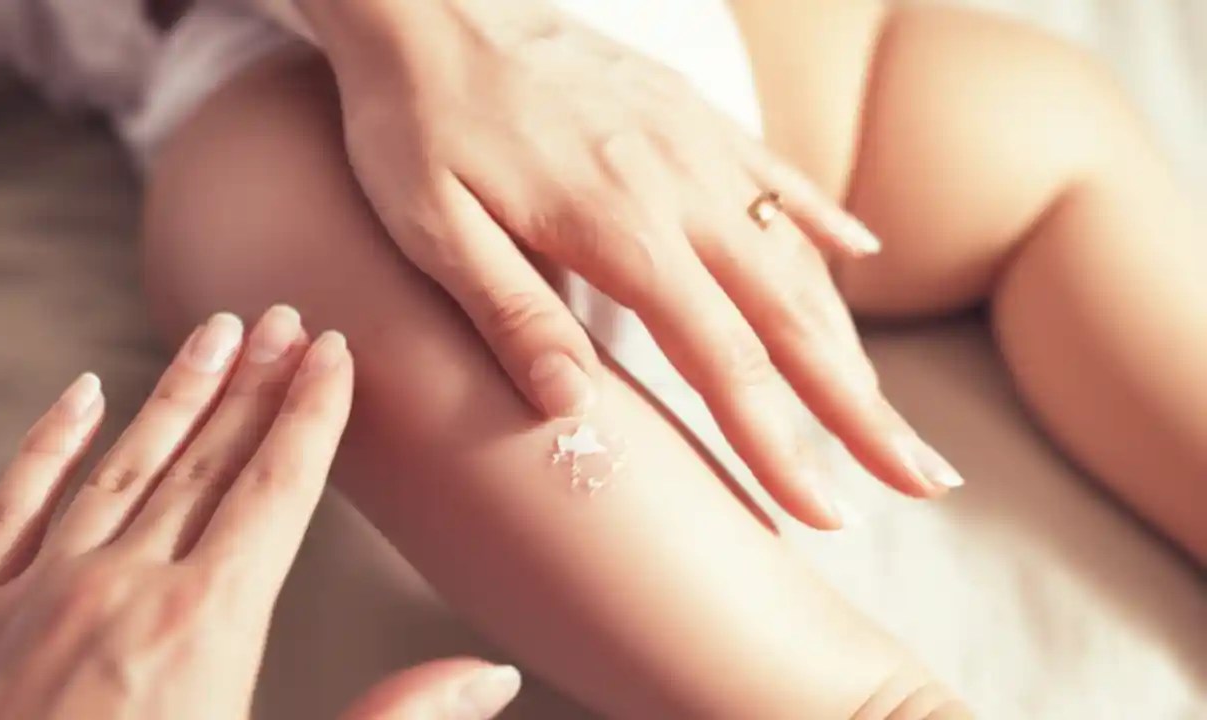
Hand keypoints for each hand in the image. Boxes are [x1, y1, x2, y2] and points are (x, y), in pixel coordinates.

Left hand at [0, 307, 520, 719]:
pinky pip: (13, 506)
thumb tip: (488, 677)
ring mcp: (35, 595)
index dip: (315, 415)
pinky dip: (48, 444)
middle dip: (257, 383)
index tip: (337, 353)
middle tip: (288, 318)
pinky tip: (81, 394)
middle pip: (209, 458)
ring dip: (176, 392)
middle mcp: (122, 587)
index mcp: (207, 624)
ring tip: (216, 332)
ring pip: (122, 464)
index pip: (277, 487)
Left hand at [294, 0, 964, 527]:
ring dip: (852, 340)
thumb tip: (573, 410)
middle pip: (793, 321)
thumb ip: (513, 315)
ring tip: (890, 408)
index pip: (725, 362)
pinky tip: (864, 256)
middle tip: (925, 478)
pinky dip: (822, 223)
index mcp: (621, 230)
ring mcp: (694, 147)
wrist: (427, 6)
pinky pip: (775, 175)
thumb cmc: (417, 123)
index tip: (828, 514)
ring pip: (796, 259)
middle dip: (862, 412)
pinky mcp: (688, 114)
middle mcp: (680, 190)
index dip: (779, 446)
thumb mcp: (434, 228)